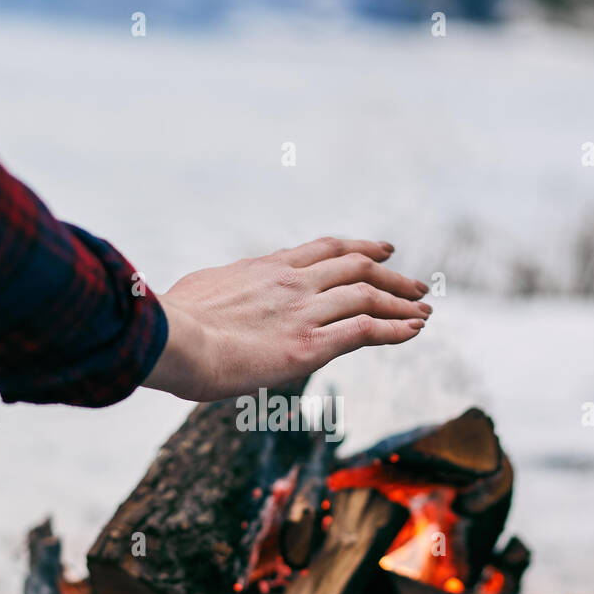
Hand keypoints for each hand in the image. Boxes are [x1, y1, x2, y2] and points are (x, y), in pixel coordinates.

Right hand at [144, 237, 429, 400]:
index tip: (382, 249)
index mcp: (266, 268)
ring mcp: (302, 312)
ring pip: (367, 297)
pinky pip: (364, 331)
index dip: (358, 247)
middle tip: (417, 284)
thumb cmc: (169, 323)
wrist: (168, 337)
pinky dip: (395, 329)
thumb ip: (220, 292)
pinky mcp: (307, 346)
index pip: (324, 250)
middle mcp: (291, 283)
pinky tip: (414, 330)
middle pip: (356, 266)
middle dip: (392, 275)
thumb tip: (209, 302)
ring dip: (402, 303)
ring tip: (425, 310)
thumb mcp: (199, 291)